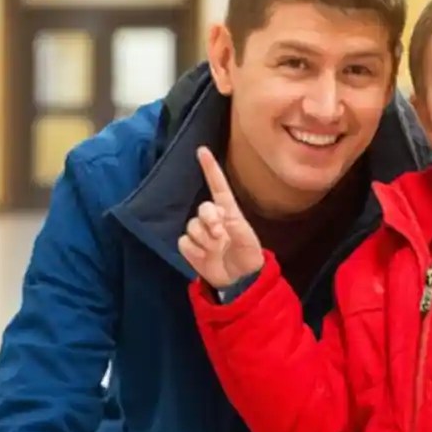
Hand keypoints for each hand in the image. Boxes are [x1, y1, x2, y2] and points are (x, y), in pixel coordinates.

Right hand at [177, 147, 264, 288]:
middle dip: (209, 220)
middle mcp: (213, 219)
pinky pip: (184, 242)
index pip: (218, 186)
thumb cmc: (247, 256)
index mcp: (228, 212)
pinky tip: (206, 257)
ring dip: (205, 240)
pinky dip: (195, 251)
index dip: (210, 168)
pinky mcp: (190, 246)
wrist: (238, 281)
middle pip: (202, 208)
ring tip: (217, 250)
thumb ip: (235, 227)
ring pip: (192, 226)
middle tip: (220, 234)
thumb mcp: (248, 241)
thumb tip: (219, 220)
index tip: (202, 150)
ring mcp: (200, 232)